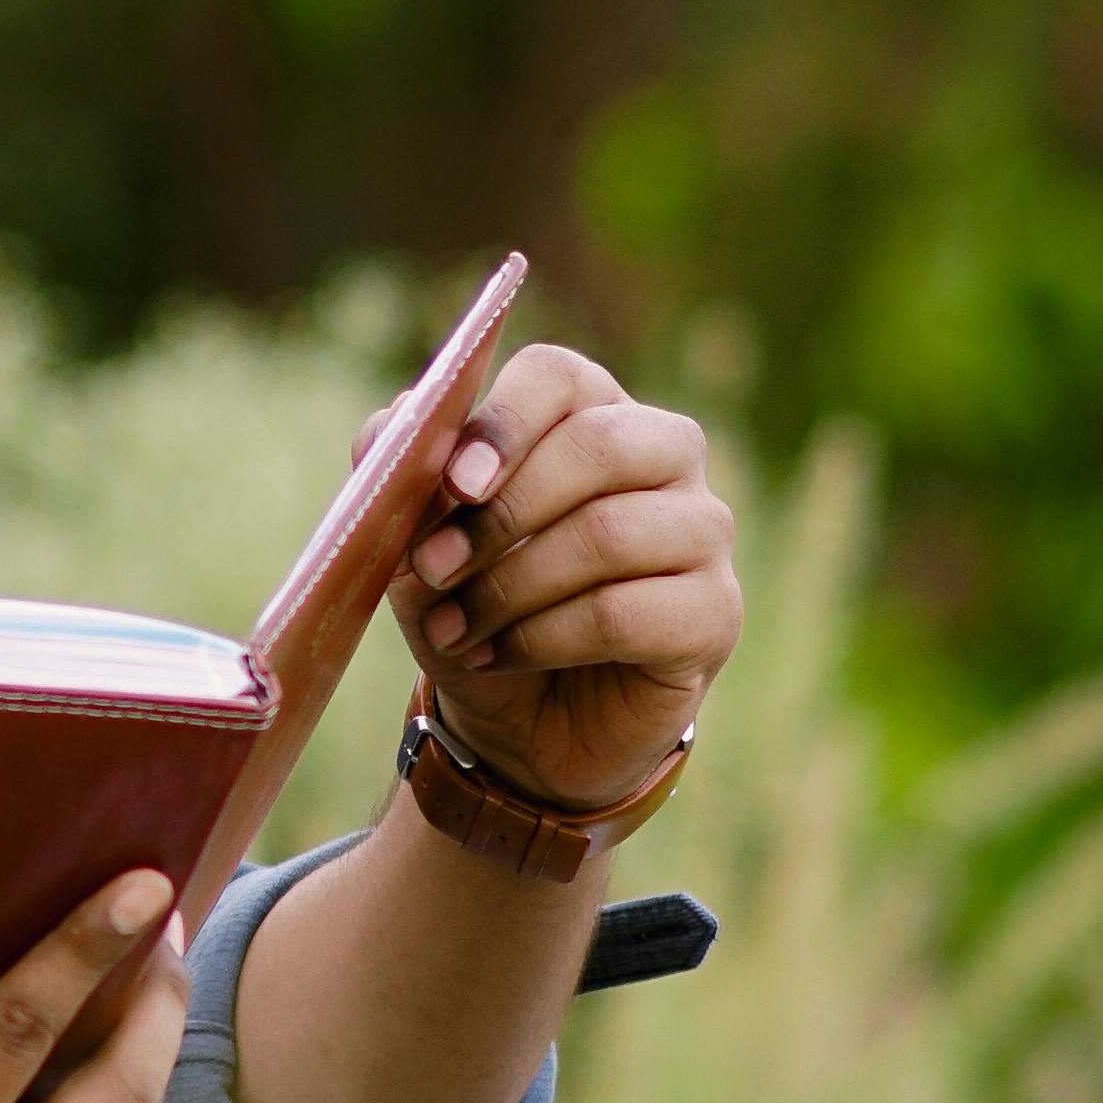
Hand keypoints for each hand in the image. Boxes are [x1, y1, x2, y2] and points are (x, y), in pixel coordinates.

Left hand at [391, 341, 742, 811]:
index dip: (503, 421)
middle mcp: (663, 457)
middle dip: (500, 512)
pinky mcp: (713, 613)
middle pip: (599, 443)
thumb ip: (404, 484)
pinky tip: (496, 656)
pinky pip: (625, 613)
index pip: (560, 376)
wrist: (526, 726)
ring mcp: (701, 533)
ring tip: (450, 629)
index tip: (454, 482)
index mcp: (590, 412)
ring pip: (609, 533)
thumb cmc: (479, 610)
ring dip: (509, 587)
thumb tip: (389, 429)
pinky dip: (541, 638)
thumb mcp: (419, 550)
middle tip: (431, 568)